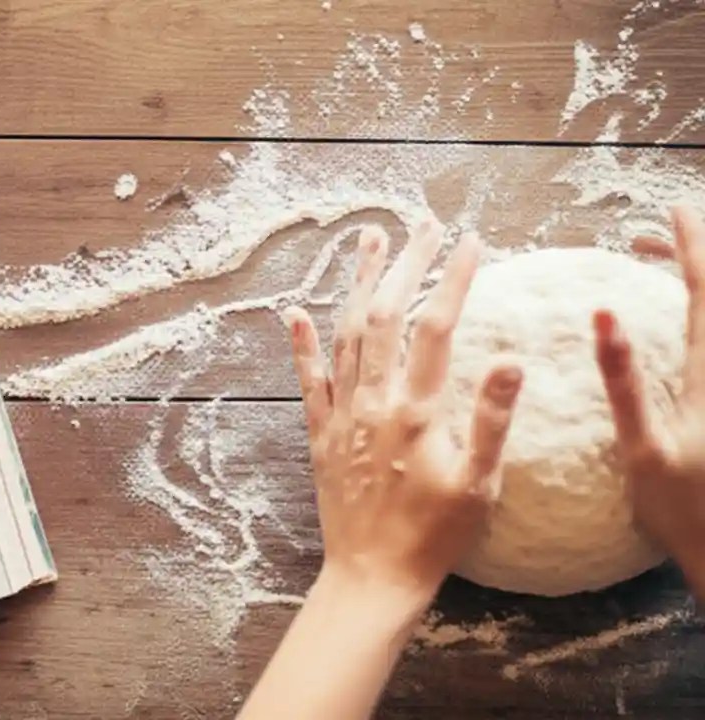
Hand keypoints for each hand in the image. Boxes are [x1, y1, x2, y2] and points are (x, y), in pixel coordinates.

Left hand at [283, 222, 523, 598]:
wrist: (373, 575)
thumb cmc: (434, 535)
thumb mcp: (479, 484)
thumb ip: (491, 420)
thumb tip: (507, 359)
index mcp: (417, 411)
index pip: (436, 327)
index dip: (454, 279)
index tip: (471, 241)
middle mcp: (374, 404)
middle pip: (386, 316)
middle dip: (405, 264)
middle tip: (422, 223)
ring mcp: (342, 416)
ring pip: (346, 335)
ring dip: (357, 284)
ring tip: (368, 240)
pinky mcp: (320, 436)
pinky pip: (307, 381)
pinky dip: (300, 344)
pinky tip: (292, 312)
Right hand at [595, 206, 704, 586]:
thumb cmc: (684, 511)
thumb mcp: (642, 448)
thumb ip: (624, 380)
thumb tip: (604, 314)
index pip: (703, 294)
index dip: (690, 248)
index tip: (672, 211)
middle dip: (692, 257)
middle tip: (654, 233)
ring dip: (698, 288)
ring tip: (670, 267)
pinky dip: (698, 319)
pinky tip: (681, 325)